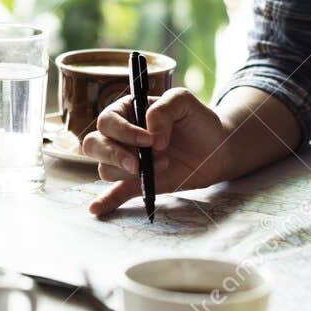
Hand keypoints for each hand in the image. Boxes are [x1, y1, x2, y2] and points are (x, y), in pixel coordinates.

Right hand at [82, 88, 232, 215]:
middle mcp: (120, 137)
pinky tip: (97, 208)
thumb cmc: (197, 120)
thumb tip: (151, 136)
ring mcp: (127, 161)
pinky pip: (114, 194)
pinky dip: (105, 202)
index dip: (124, 132)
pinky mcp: (136, 183)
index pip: (108, 121)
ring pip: (105, 169)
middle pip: (94, 145)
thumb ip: (163, 110)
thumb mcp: (183, 102)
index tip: (150, 140)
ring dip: (129, 173)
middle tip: (141, 164)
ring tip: (163, 166)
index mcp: (126, 112)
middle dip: (114, 156)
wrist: (216, 148)